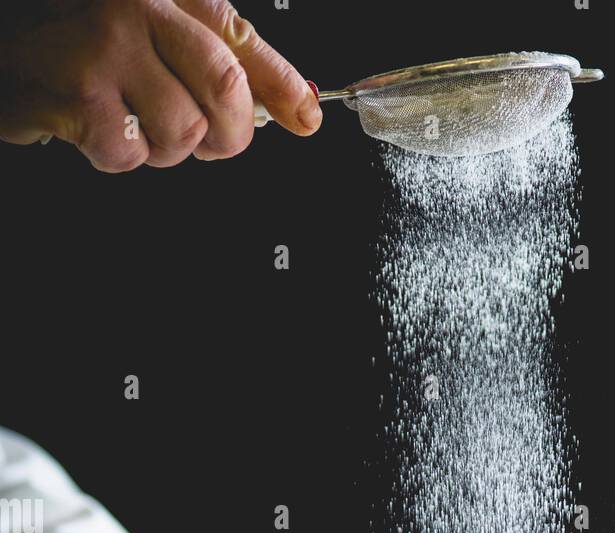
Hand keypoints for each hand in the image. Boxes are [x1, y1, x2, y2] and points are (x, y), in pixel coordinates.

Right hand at [0, 0, 320, 170]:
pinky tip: (91, 126)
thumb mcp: (151, 38)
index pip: (239, 38)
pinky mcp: (81, 93)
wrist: (2, 53)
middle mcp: (137, 3)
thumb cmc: (76, 47)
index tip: (307, 116)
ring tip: (126, 119)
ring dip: (161, 148)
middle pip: (224, 86)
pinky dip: (116, 156)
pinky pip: (131, 154)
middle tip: (207, 141)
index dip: (281, 83)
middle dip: (226, 134)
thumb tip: (294, 109)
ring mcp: (106, 45)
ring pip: (182, 132)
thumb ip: (216, 66)